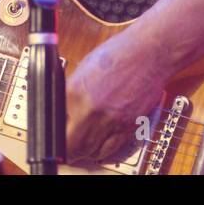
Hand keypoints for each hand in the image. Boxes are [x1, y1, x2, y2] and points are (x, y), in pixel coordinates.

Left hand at [65, 30, 167, 165]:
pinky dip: (102, 151)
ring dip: (83, 151)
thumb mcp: (84, 67)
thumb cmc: (119, 53)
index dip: (54, 128)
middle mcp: (91, 109)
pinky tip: (99, 144)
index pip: (55, 122)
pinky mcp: (128, 126)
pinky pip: (111, 149)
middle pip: (71, 145)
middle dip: (67, 146)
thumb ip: (72, 90)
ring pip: (90, 151)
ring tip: (81, 146)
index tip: (55, 129)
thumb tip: (63, 108)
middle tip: (66, 143)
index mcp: (74, 90)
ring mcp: (111, 120)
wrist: (148, 53)